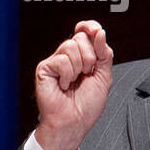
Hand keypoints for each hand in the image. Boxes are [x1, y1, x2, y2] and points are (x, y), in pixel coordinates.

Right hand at [32, 21, 113, 149]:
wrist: (74, 122)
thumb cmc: (86, 105)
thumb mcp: (104, 76)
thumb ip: (104, 54)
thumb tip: (100, 32)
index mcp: (83, 56)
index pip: (85, 31)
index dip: (90, 27)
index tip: (97, 31)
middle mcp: (69, 56)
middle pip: (81, 37)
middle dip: (91, 57)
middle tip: (86, 74)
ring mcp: (56, 61)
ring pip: (71, 46)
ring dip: (79, 68)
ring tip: (74, 81)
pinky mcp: (45, 68)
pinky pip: (62, 60)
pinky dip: (67, 75)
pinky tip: (63, 85)